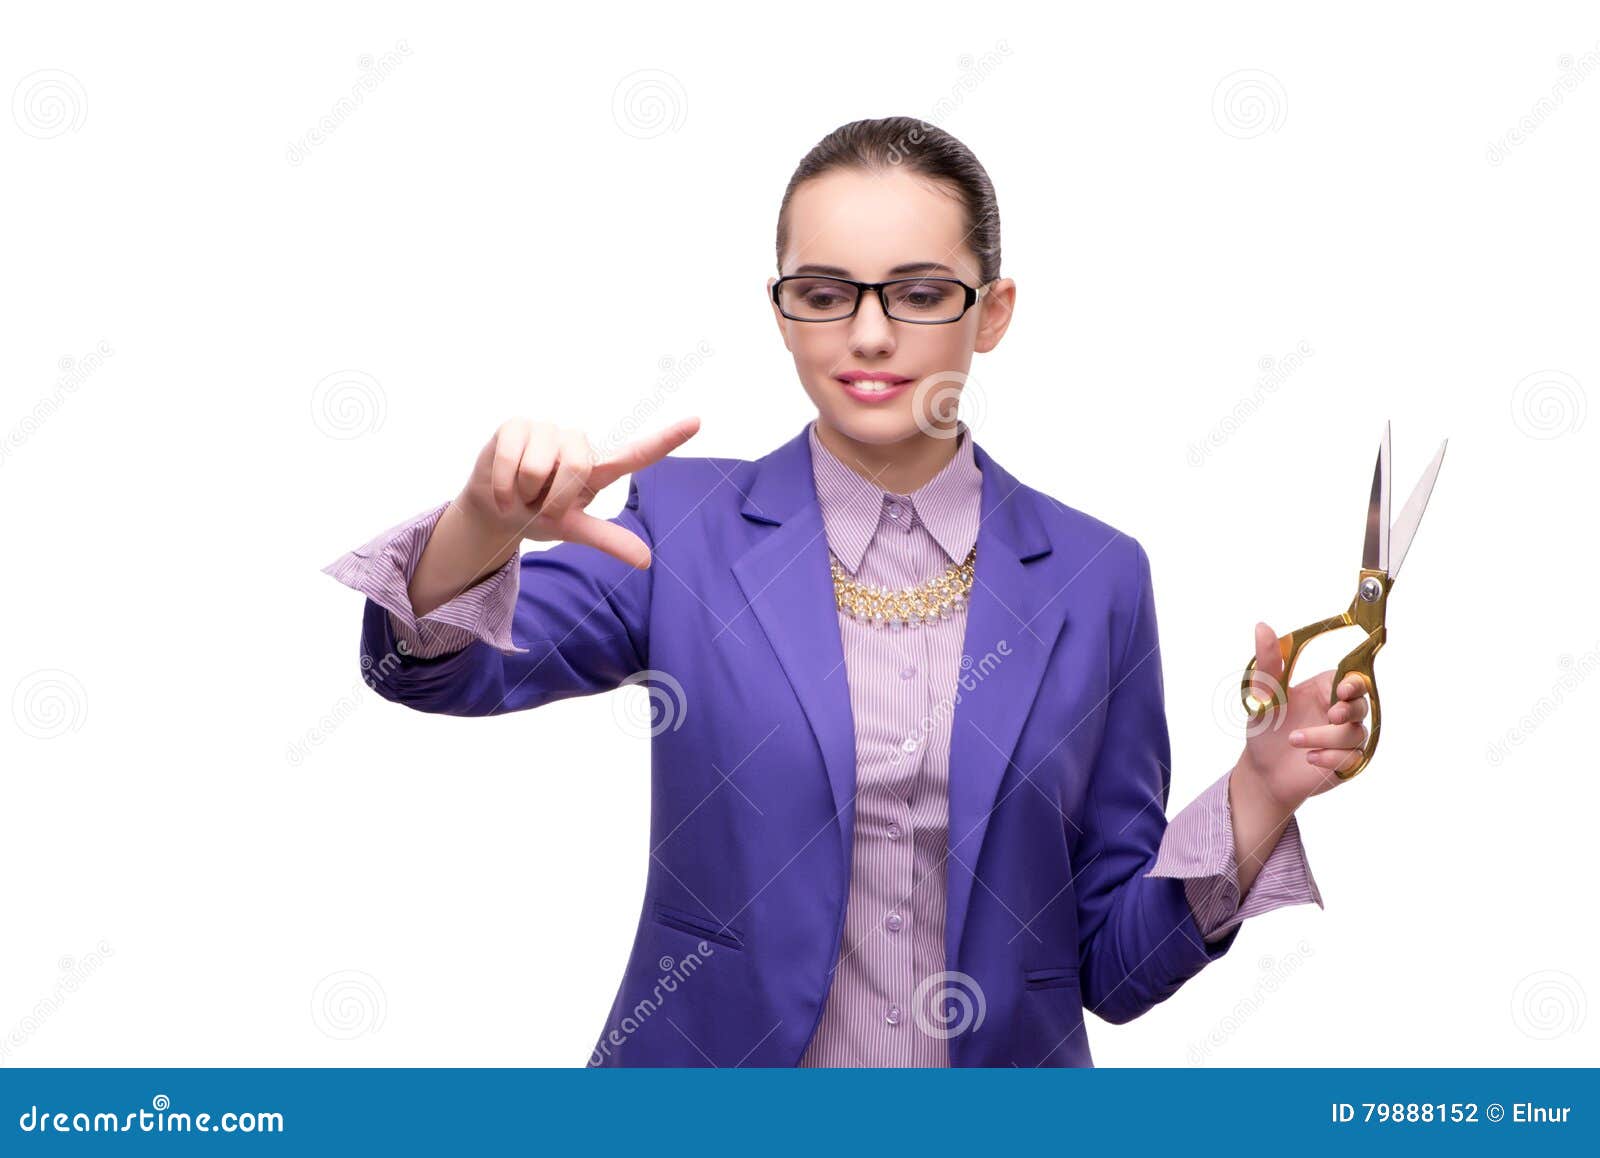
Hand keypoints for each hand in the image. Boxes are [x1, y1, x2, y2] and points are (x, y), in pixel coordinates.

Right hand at [456, 416, 700, 569]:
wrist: (495, 510)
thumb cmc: (538, 514)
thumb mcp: (573, 529)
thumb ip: (608, 540)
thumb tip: (647, 561)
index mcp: (598, 469)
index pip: (637, 454)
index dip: (667, 439)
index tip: (698, 422)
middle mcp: (577, 443)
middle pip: (578, 466)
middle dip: (554, 497)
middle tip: (541, 505)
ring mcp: (547, 429)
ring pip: (541, 465)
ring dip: (526, 492)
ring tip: (522, 491)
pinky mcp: (516, 425)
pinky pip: (512, 458)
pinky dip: (504, 485)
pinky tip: (503, 487)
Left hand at [1238, 620, 1370, 810]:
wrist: (1261, 769)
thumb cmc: (1265, 728)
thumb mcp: (1263, 695)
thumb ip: (1268, 663)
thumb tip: (1262, 626)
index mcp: (1325, 689)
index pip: (1353, 679)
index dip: (1354, 683)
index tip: (1342, 690)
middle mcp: (1339, 711)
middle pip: (1361, 705)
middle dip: (1349, 710)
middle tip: (1331, 715)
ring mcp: (1345, 739)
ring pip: (1354, 734)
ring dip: (1325, 737)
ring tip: (1294, 740)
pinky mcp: (1346, 762)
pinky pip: (1352, 758)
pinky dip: (1331, 758)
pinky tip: (1310, 758)